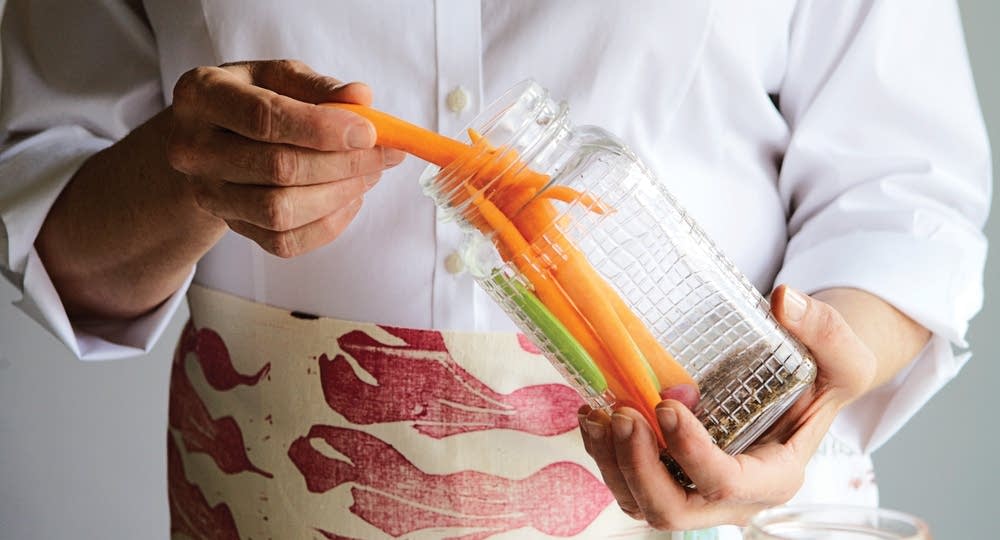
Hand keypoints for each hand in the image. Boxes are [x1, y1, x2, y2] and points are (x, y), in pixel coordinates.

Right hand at [167, 59, 404, 257]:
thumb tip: (362, 96)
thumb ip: (319, 87)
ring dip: (339, 195)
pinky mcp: (230, 227)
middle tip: (385, 154)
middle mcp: (193, 148)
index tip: (369, 132)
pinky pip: (284, 242)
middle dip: (344, 164)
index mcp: (203, 95)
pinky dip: (328, 225)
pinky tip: (349, 200)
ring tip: (369, 174)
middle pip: (278, 168)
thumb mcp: (278, 78)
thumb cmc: (251, 100)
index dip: (323, 129)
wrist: (210, 140)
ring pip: (281, 211)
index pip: (265, 118)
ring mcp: (208, 194)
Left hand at [578, 285, 878, 529]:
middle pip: (673, 510)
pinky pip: (629, 482)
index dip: (690, 452)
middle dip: (639, 467)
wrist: (801, 387)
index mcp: (775, 476)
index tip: (667, 405)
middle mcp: (733, 497)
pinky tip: (594, 414)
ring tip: (600, 412)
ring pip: (642, 501)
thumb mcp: (841, 354)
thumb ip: (824, 328)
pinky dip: (604, 454)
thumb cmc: (822, 377)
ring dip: (612, 462)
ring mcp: (697, 491)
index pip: (726, 483)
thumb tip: (784, 300)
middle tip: (624, 414)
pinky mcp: (671, 476)